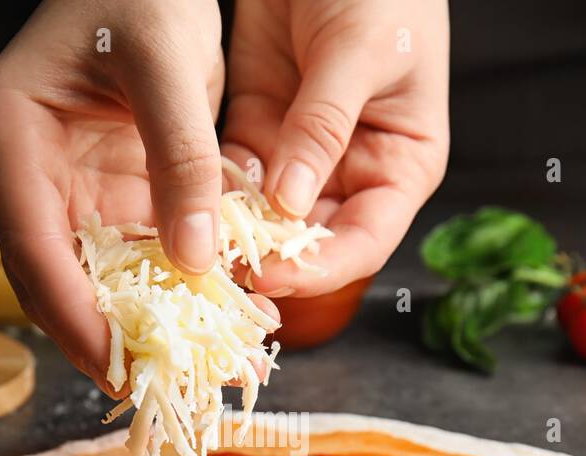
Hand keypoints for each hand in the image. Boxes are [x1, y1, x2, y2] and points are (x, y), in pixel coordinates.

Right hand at [0, 0, 249, 391]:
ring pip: (100, 282)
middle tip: (167, 386)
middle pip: (57, 280)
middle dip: (111, 338)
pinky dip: (178, 291)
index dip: (71, 314)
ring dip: (153, 326)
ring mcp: (66, 192)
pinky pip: (137, 260)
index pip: (31, 247)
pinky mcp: (108, 199)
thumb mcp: (165, 60)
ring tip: (216, 363)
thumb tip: (197, 258)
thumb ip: (181, 156)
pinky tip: (227, 316)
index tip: (114, 366)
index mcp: (8, 136)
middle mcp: (27, 175)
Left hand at [222, 0, 449, 297]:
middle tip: (219, 272)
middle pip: (310, 239)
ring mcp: (302, 153)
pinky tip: (184, 202)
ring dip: (233, 232)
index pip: (365, 240)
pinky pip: (233, 175)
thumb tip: (291, 199)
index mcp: (401, 165)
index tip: (274, 276)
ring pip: (266, 215)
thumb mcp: (358, 50)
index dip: (321, 266)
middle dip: (269, 258)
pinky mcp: (259, 127)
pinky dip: (212, 192)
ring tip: (195, 247)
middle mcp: (352, 170)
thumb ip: (323, 124)